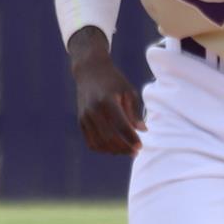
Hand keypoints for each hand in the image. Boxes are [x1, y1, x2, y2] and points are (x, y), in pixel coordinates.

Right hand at [67, 28, 145, 155]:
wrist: (89, 71)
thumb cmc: (113, 80)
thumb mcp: (128, 91)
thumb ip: (134, 112)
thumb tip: (143, 130)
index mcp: (108, 101)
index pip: (121, 126)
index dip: (131, 139)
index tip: (140, 146)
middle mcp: (94, 110)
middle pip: (110, 137)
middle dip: (124, 148)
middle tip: (135, 152)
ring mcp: (85, 116)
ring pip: (99, 142)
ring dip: (114, 151)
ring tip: (126, 151)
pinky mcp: (81, 121)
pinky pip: (90, 142)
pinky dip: (102, 149)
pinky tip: (113, 149)